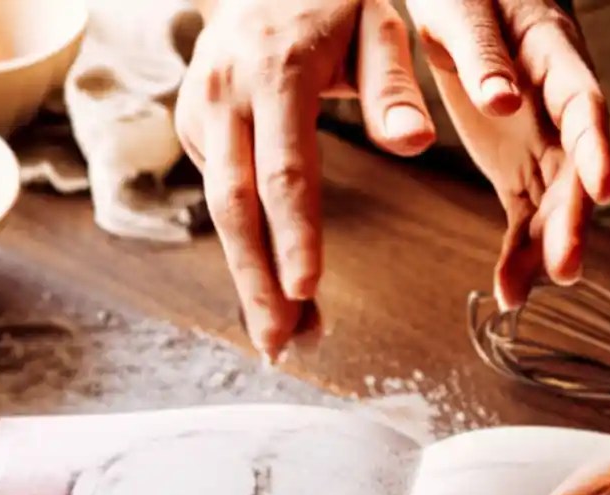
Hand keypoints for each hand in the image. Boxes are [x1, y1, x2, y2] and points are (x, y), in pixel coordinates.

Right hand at [176, 0, 435, 360]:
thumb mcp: (377, 23)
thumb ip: (393, 87)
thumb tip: (414, 144)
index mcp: (277, 69)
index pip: (284, 168)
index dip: (294, 234)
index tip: (306, 291)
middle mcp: (226, 93)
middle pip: (236, 206)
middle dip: (258, 282)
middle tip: (282, 346)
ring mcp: (201, 110)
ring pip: (219, 209)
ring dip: (249, 278)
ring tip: (281, 339)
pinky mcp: (195, 126)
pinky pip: (219, 195)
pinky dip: (245, 247)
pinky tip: (270, 289)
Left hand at [405, 0, 609, 308]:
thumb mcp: (461, 7)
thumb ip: (482, 51)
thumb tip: (504, 99)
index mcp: (552, 54)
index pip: (584, 104)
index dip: (597, 147)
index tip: (604, 189)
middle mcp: (557, 103)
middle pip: (576, 165)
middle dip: (574, 217)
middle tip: (564, 267)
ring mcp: (540, 136)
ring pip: (554, 198)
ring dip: (544, 246)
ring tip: (520, 294)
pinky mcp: (518, 162)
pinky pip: (524, 211)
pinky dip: (517, 250)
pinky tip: (506, 292)